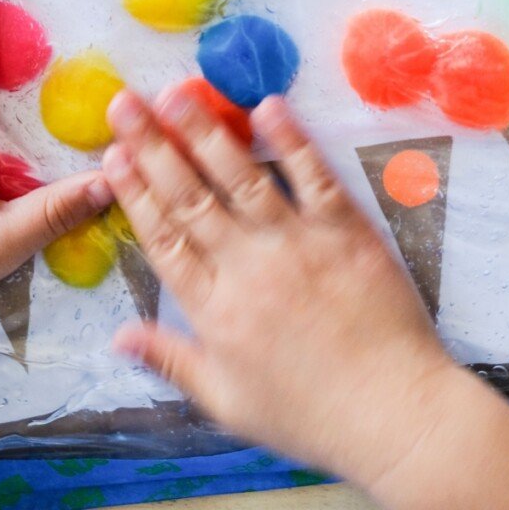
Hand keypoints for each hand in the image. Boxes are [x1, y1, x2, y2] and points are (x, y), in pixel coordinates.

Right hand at [101, 90, 458, 492]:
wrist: (396, 417)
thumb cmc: (309, 414)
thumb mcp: (228, 402)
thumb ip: (171, 361)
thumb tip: (117, 337)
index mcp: (214, 308)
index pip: (162, 238)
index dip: (134, 193)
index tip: (112, 155)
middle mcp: (246, 266)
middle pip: (188, 196)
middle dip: (152, 145)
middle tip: (125, 103)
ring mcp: (296, 243)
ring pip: (240, 176)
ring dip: (205, 131)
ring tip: (175, 92)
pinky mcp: (344, 231)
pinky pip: (313, 177)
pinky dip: (291, 140)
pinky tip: (266, 105)